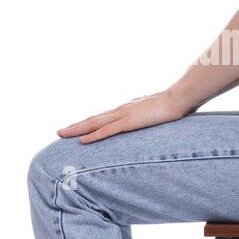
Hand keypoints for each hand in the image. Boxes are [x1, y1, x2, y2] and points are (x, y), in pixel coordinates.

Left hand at [57, 89, 190, 142]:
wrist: (179, 98)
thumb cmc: (170, 105)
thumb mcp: (154, 112)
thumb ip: (146, 117)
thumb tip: (144, 120)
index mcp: (126, 109)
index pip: (102, 117)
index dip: (87, 123)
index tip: (75, 128)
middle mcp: (120, 110)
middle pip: (93, 119)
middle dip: (75, 126)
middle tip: (59, 132)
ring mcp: (124, 115)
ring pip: (95, 124)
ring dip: (77, 129)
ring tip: (62, 134)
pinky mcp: (130, 122)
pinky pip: (108, 131)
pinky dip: (94, 136)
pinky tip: (82, 141)